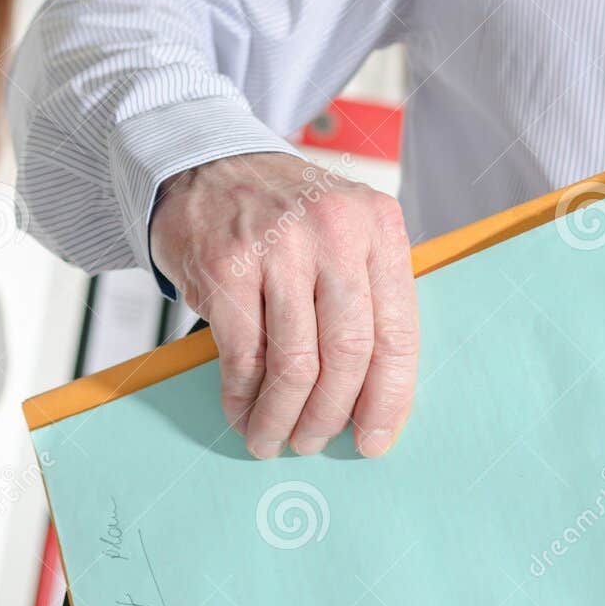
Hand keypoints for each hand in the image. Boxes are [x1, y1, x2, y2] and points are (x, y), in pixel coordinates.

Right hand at [150, 152, 418, 458]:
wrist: (207, 162)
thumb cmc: (286, 213)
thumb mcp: (347, 231)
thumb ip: (370, 297)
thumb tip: (379, 401)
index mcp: (379, 227)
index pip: (398, 331)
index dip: (388, 398)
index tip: (374, 439)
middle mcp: (335, 232)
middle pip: (349, 354)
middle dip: (332, 414)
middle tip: (317, 443)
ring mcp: (278, 247)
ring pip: (295, 364)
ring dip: (284, 417)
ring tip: (274, 439)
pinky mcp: (226, 266)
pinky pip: (243, 356)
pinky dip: (242, 397)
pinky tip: (242, 413)